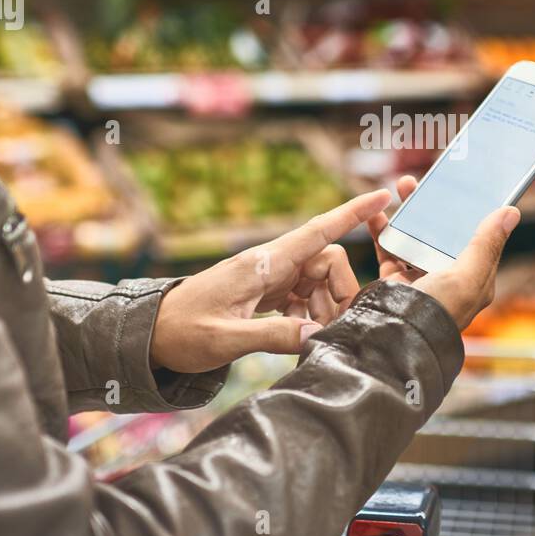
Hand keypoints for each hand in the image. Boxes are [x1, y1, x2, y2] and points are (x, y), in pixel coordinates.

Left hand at [150, 189, 391, 373]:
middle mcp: (270, 264)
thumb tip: (317, 335)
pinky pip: (303, 295)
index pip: (318, 230)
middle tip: (328, 327)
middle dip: (340, 291)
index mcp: (263, 263)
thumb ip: (272, 337)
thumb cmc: (181, 332)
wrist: (151, 333)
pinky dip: (309, 314)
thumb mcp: (224, 340)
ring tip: (306, 336)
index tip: (384, 195)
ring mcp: (269, 278)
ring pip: (319, 280)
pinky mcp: (265, 293)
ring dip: (324, 307)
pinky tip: (297, 334)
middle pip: (328, 260)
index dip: (353, 212)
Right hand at [367, 175, 520, 330]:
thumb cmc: (439, 311)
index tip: (466, 187)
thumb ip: (487, 243)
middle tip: (424, 182)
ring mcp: (420, 281)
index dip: (474, 212)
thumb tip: (511, 212)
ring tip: (401, 188)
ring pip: (416, 237)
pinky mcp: (394, 282)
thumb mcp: (468, 276)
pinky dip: (383, 231)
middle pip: (443, 234)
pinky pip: (389, 250)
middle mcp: (448, 280)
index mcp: (473, 280)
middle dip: (434, 206)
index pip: (479, 239)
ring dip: (408, 212)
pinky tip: (377, 214)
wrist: (396, 338)